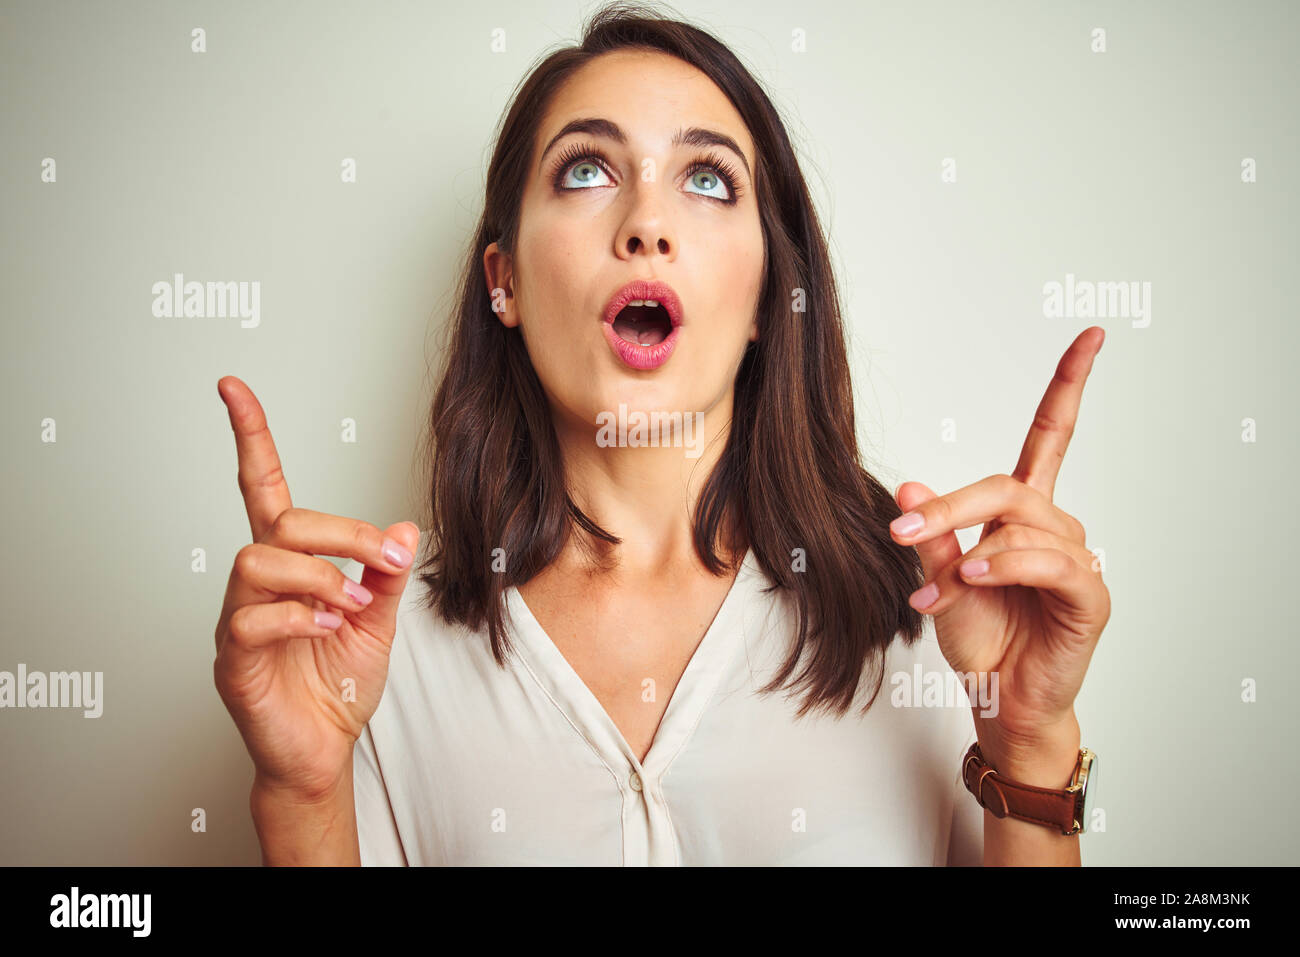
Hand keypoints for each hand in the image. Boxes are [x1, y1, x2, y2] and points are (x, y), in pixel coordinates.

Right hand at [212, 376, 420, 800]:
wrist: (325, 749)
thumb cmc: (339, 684)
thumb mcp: (380, 621)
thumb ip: (387, 574)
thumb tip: (405, 527)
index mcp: (290, 565)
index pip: (262, 487)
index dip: (250, 437)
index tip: (232, 387)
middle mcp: (257, 584)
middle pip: (279, 520)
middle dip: (342, 533)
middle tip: (385, 562)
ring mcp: (238, 619)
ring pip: (258, 559)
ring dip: (318, 575)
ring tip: (351, 605)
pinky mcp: (232, 659)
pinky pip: (250, 616)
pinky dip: (300, 615)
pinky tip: (329, 628)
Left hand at [889, 327, 1109, 780]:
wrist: (996, 698)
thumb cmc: (978, 636)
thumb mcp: (940, 579)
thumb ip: (933, 535)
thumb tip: (909, 488)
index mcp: (1023, 513)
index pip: (1051, 436)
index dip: (1069, 386)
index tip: (1091, 337)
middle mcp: (1054, 529)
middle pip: (1008, 487)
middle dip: (951, 508)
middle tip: (901, 534)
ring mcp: (1076, 562)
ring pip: (1022, 526)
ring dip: (970, 553)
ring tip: (938, 590)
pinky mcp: (1089, 598)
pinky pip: (1050, 563)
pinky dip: (1008, 564)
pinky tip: (978, 577)